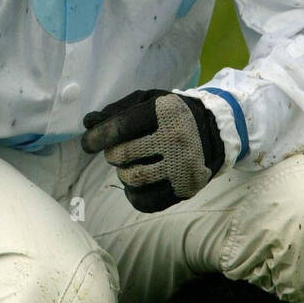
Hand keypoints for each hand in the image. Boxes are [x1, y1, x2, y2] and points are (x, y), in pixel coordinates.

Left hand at [81, 88, 224, 212]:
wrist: (216, 131)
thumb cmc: (172, 114)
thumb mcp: (148, 100)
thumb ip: (116, 110)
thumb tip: (88, 124)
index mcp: (165, 113)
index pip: (121, 127)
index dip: (97, 137)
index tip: (88, 143)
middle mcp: (176, 139)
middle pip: (123, 154)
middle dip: (112, 153)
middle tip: (116, 150)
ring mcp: (183, 166)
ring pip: (133, 178)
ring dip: (122, 172)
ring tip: (129, 163)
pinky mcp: (186, 188)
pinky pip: (146, 202)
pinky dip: (133, 194)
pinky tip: (137, 182)